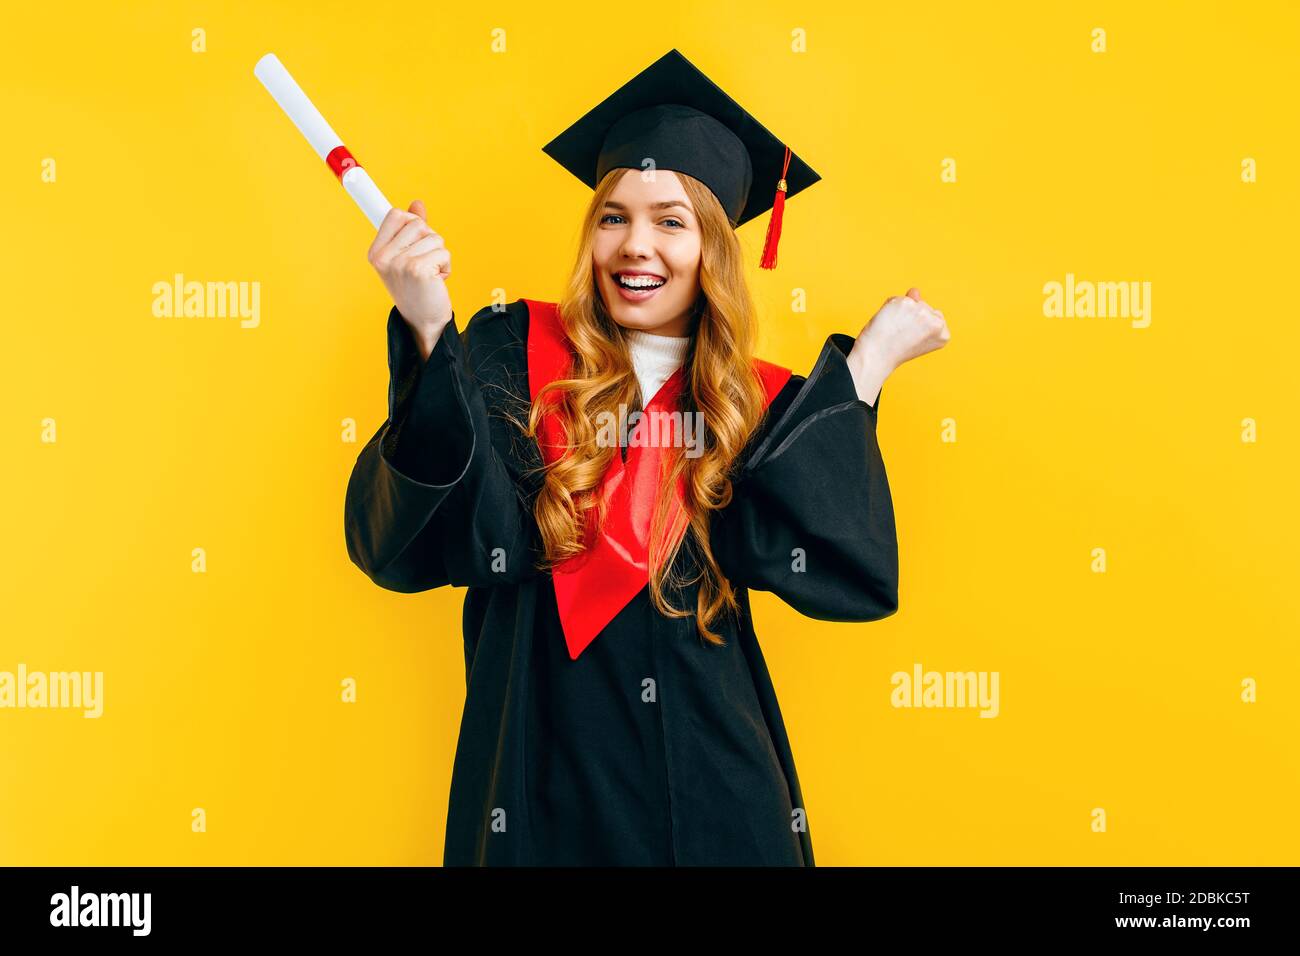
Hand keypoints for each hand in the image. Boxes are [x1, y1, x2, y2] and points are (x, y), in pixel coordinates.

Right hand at [367, 200, 452, 344]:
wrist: (423, 321)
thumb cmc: (416, 289)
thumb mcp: (407, 257)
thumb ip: (411, 231)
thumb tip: (417, 203)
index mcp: (376, 252)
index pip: (395, 215)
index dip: (411, 219)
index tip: (416, 223)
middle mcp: (384, 257)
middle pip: (418, 223)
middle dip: (430, 240)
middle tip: (426, 262)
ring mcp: (399, 263)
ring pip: (434, 237)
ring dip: (440, 254)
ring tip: (431, 274)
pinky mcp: (417, 270)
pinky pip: (443, 252)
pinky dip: (446, 266)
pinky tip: (437, 281)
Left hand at [846, 288, 949, 405]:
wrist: (876, 356)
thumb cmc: (894, 350)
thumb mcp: (915, 334)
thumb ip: (920, 313)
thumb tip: (914, 290)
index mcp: (944, 334)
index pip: (935, 316)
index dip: (919, 326)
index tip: (911, 338)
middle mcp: (937, 322)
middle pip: (924, 306)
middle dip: (911, 317)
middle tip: (900, 335)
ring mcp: (922, 311)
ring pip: (911, 301)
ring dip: (900, 311)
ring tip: (894, 329)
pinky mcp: (906, 303)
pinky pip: (897, 299)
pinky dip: (889, 307)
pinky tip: (887, 321)